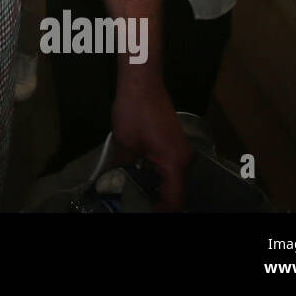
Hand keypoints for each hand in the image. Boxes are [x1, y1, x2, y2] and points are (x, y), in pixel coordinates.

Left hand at [110, 79, 190, 210]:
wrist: (142, 82)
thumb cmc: (135, 111)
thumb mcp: (125, 144)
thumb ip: (123, 169)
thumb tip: (113, 187)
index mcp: (175, 163)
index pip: (174, 201)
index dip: (160, 212)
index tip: (141, 213)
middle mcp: (183, 161)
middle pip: (173, 193)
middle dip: (153, 202)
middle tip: (131, 205)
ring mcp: (179, 152)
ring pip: (168, 181)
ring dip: (152, 188)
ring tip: (130, 195)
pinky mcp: (172, 145)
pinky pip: (166, 168)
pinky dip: (152, 175)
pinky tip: (134, 178)